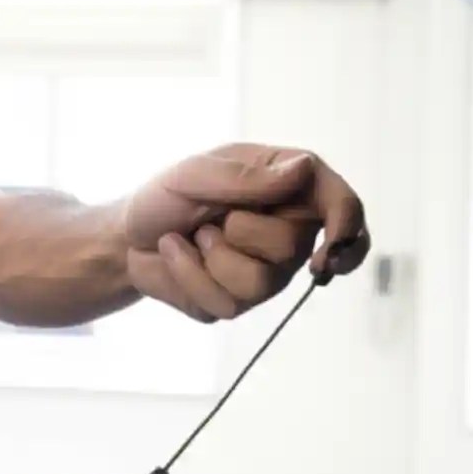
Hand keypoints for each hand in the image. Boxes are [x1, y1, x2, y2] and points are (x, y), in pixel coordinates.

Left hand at [123, 143, 370, 321]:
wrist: (125, 237)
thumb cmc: (164, 196)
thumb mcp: (195, 173)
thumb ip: (246, 176)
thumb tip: (304, 169)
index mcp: (287, 187)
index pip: (340, 205)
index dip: (347, 226)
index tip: (328, 248)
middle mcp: (287, 232)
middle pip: (292, 249)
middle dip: (240, 233)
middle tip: (211, 218)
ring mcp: (266, 272)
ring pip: (259, 284)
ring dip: (209, 260)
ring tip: (192, 238)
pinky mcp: (237, 302)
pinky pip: (224, 304)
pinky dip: (188, 278)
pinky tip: (178, 258)